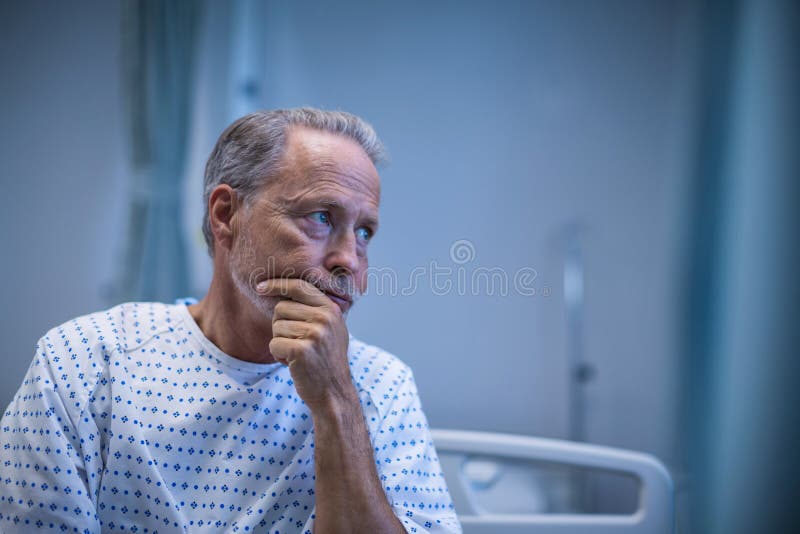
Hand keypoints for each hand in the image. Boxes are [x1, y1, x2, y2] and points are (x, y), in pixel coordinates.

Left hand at [256, 278, 354, 410]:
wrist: (334, 391)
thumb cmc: (327, 360)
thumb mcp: (331, 329)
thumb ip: (315, 309)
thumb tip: (284, 290)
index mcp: (331, 309)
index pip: (299, 286)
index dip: (277, 284)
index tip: (260, 287)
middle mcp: (325, 318)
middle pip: (281, 308)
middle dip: (280, 326)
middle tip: (295, 342)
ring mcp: (315, 333)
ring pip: (276, 327)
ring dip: (280, 343)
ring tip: (298, 355)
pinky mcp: (301, 350)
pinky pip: (273, 344)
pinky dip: (278, 355)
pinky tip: (293, 364)